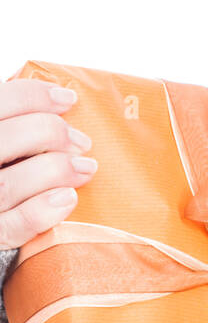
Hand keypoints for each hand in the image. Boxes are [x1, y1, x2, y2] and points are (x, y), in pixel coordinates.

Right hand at [0, 79, 97, 250]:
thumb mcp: (5, 142)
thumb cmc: (6, 170)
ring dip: (55, 171)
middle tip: (81, 142)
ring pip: (7, 185)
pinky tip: (68, 199)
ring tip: (85, 168)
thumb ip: (18, 126)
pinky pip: (12, 226)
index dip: (33, 95)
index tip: (69, 100)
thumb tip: (61, 103)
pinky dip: (41, 211)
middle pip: (5, 139)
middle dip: (50, 133)